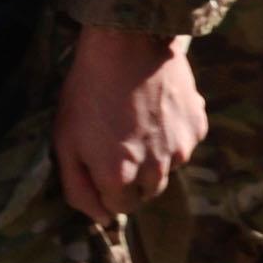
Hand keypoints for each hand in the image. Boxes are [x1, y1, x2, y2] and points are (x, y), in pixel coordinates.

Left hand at [55, 26, 207, 222]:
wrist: (128, 44)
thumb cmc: (88, 91)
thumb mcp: (65, 141)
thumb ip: (78, 188)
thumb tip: (99, 218)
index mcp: (117, 177)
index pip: (118, 209)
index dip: (106, 191)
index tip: (99, 167)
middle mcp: (154, 170)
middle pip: (146, 194)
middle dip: (131, 179)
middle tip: (117, 145)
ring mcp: (180, 149)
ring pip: (166, 169)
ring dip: (153, 157)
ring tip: (137, 123)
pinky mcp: (197, 127)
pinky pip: (185, 144)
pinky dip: (172, 135)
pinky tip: (156, 110)